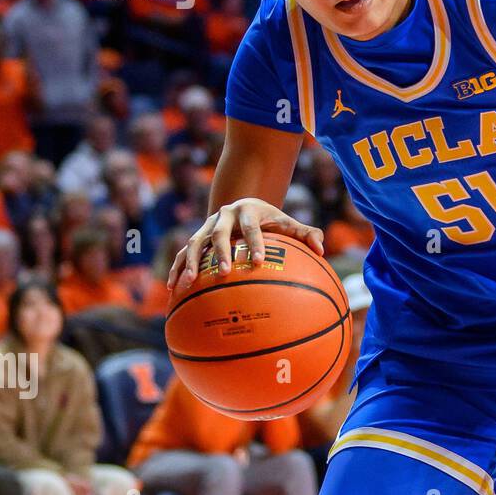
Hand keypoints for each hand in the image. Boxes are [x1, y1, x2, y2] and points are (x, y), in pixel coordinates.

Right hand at [167, 197, 324, 292]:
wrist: (243, 207)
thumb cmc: (270, 221)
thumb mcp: (287, 223)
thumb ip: (306, 233)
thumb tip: (322, 249)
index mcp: (247, 210)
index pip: (251, 227)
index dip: (255, 243)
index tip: (259, 261)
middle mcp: (223, 216)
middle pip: (219, 233)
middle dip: (222, 252)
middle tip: (226, 272)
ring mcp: (206, 226)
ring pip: (195, 242)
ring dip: (191, 261)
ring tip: (189, 282)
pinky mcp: (196, 237)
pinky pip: (183, 253)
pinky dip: (177, 268)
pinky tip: (173, 288)